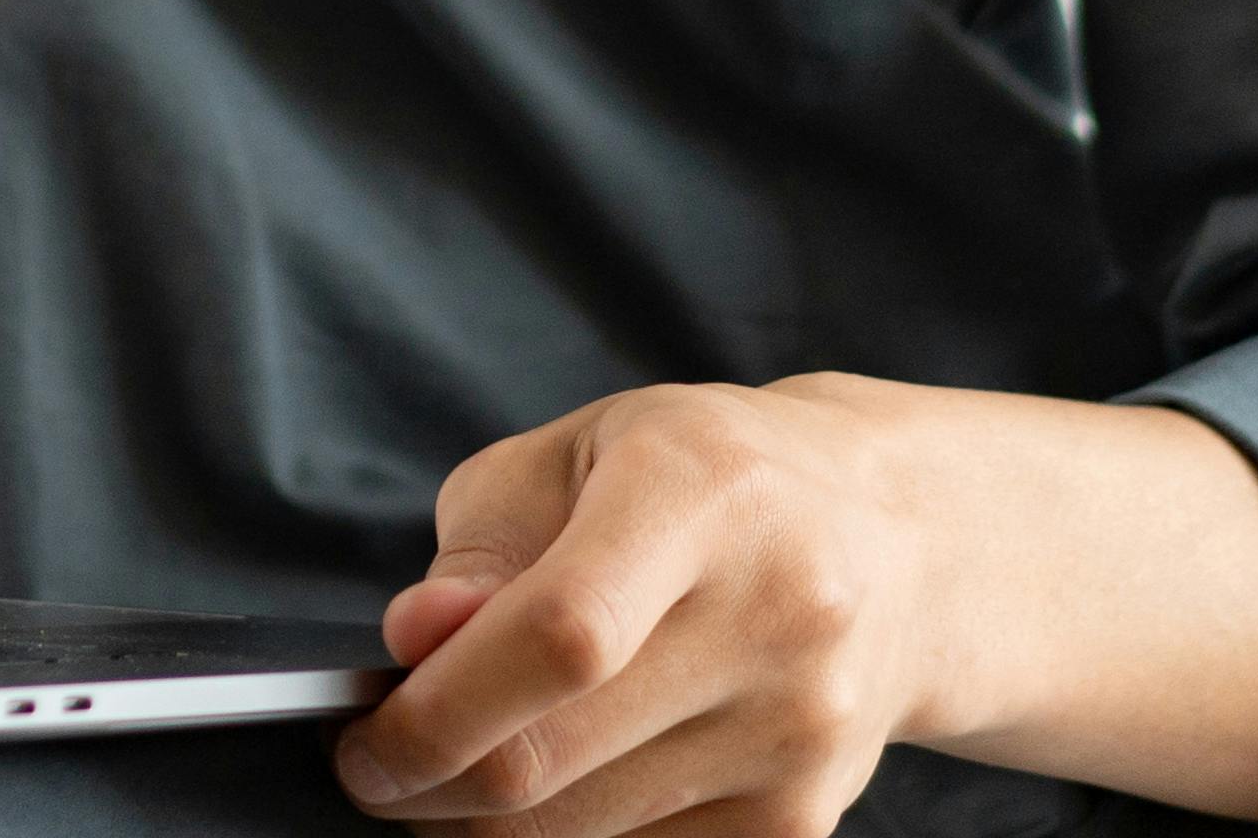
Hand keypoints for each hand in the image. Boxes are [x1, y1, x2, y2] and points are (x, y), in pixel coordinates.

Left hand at [329, 381, 934, 836]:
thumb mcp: (576, 456)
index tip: (364, 742)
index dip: (441, 708)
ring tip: (455, 771)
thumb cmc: (699, 480)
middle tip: (376, 774)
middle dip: (432, 786)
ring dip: (486, 824)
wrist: (893, 543)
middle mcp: (773, 614)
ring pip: (588, 832)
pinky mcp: (805, 817)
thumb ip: (480, 551)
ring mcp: (802, 730)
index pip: (561, 633)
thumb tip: (415, 643)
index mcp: (700, 493)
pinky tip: (554, 789)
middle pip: (559, 756)